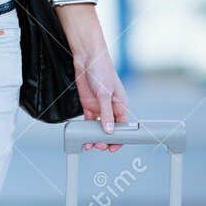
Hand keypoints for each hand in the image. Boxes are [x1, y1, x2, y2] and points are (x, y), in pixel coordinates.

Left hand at [55, 5, 130, 150]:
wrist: (87, 57)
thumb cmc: (102, 70)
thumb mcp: (105, 94)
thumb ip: (107, 113)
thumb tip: (109, 131)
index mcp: (121, 104)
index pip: (123, 126)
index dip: (119, 139)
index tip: (113, 148)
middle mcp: (111, 107)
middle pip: (111, 129)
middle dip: (105, 140)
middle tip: (98, 146)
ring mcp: (99, 106)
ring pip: (99, 127)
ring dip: (94, 137)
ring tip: (89, 144)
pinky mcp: (88, 105)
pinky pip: (88, 121)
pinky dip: (85, 129)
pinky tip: (82, 136)